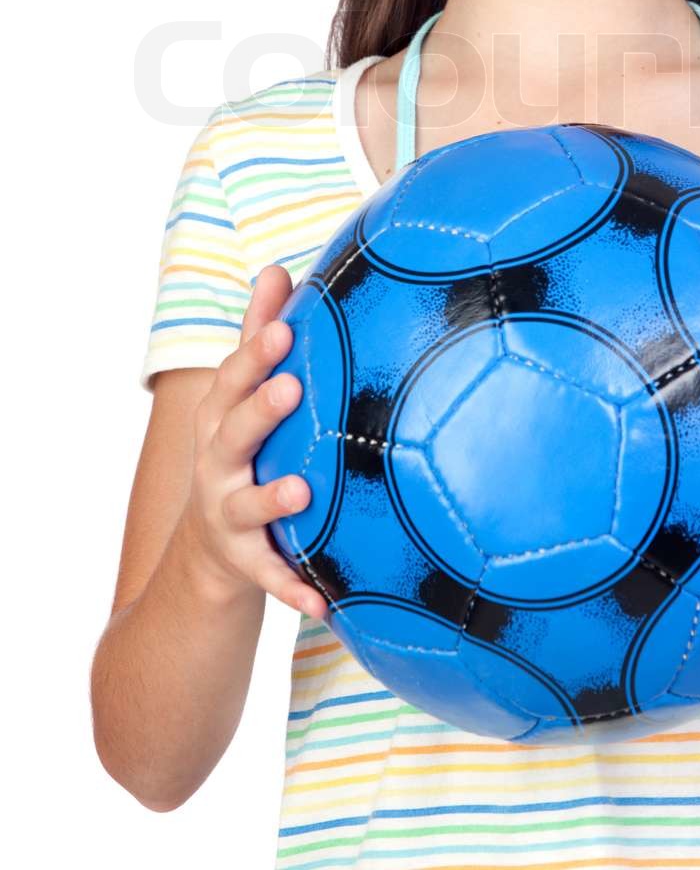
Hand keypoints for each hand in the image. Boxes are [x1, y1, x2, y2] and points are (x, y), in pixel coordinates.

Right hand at [181, 263, 328, 619]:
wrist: (206, 551)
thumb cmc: (242, 448)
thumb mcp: (241, 396)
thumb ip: (260, 336)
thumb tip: (275, 267)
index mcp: (221, 416)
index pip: (234, 379)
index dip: (257, 353)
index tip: (287, 326)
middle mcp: (217, 464)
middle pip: (232, 434)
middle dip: (259, 411)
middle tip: (291, 388)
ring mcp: (228, 516)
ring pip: (246, 507)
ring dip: (271, 499)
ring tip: (300, 492)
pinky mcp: (246, 564)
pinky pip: (270, 579)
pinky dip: (293, 589)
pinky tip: (323, 602)